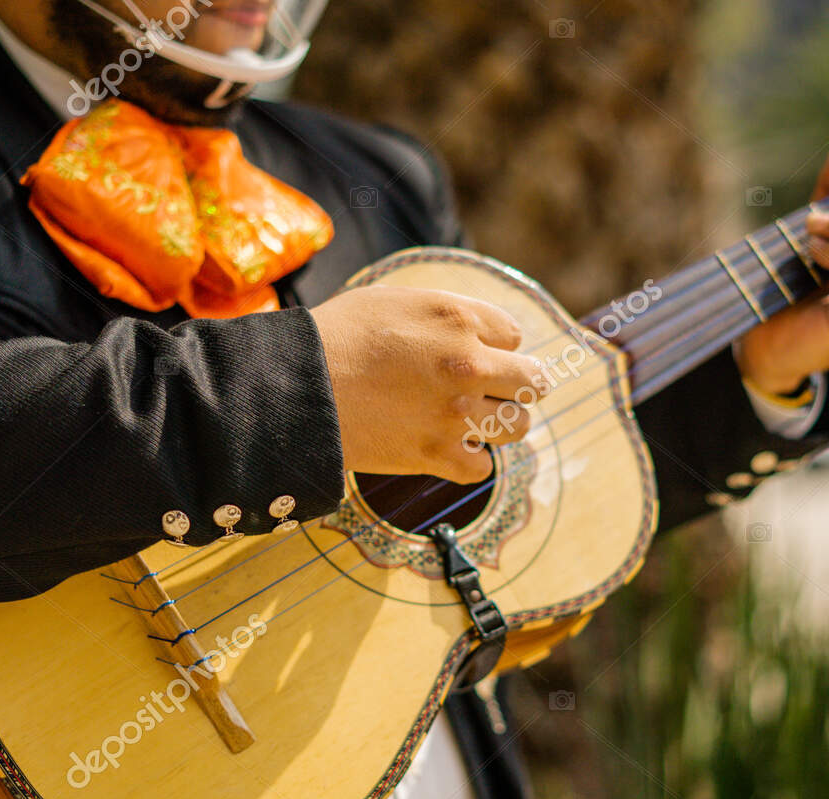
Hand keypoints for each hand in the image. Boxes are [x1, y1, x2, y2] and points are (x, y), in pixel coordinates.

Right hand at [310, 286, 541, 482]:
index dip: (496, 345)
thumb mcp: (395, 300)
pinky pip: (483, 467)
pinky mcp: (437, 454)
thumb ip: (445, 313)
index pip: (515, 334)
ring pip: (518, 426)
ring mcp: (456, 413)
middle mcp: (468, 364)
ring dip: (500, 424)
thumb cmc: (336, 337)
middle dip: (518, 385)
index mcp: (458, 318)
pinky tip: (449, 448)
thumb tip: (479, 331)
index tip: (477, 354)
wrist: (296, 387)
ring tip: (473, 420)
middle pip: (533, 381)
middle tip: (497, 391)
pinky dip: (469, 461)